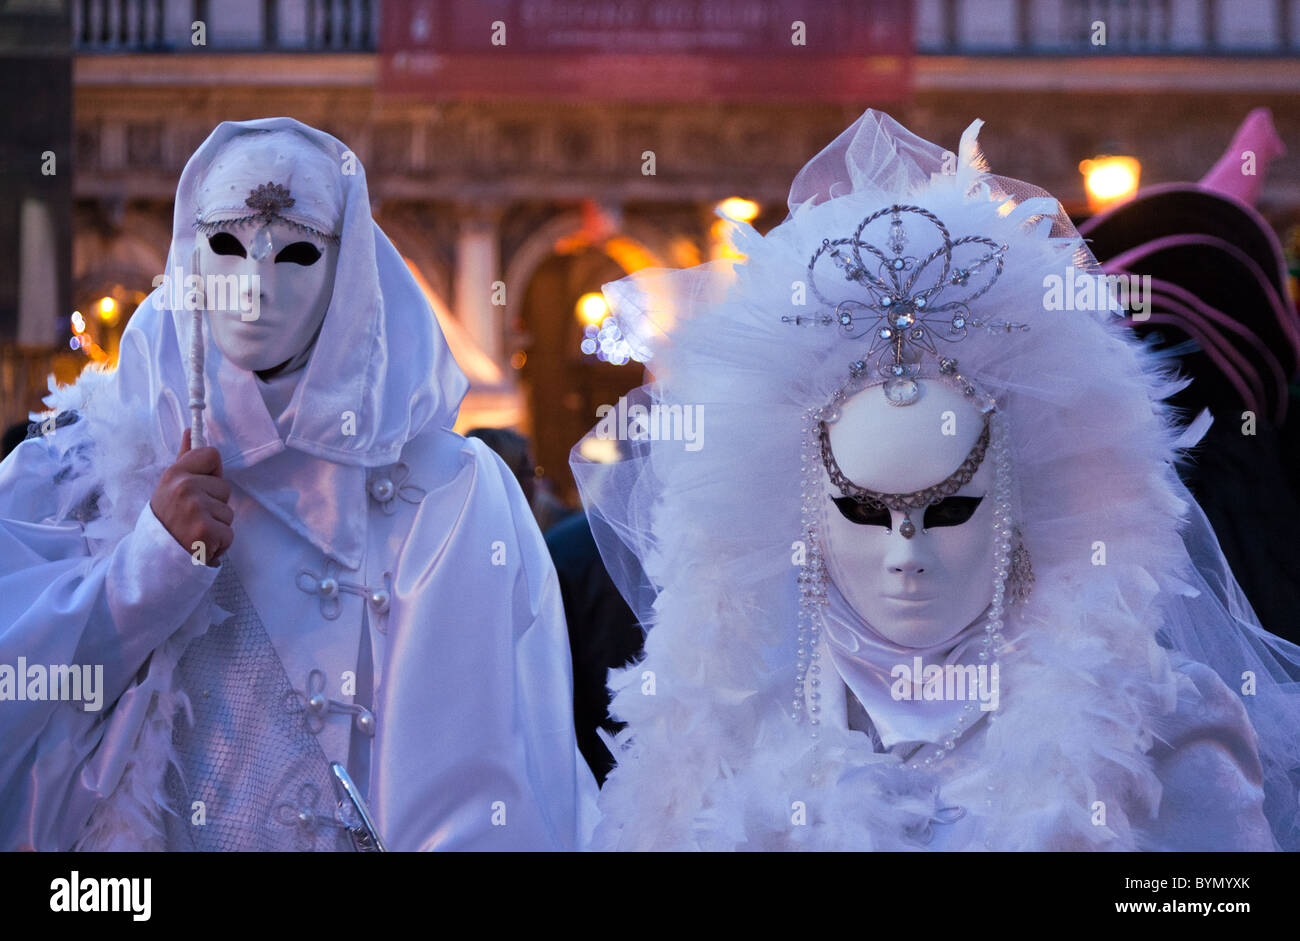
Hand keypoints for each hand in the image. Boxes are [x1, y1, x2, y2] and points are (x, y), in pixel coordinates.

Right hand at [148, 427, 233, 565]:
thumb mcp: (171, 485)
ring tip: (195, 530)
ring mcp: (195, 509)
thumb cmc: (167, 518)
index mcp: (175, 474)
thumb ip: (185, 458)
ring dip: (217, 525)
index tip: (201, 486)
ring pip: (228, 512)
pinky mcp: (206, 531)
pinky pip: (229, 533)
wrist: (155, 557)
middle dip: (215, 504)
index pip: (211, 455)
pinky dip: (219, 543)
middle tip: (193, 516)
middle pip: (224, 487)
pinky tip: (201, 544)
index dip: (211, 473)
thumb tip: (190, 431)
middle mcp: (184, 487)